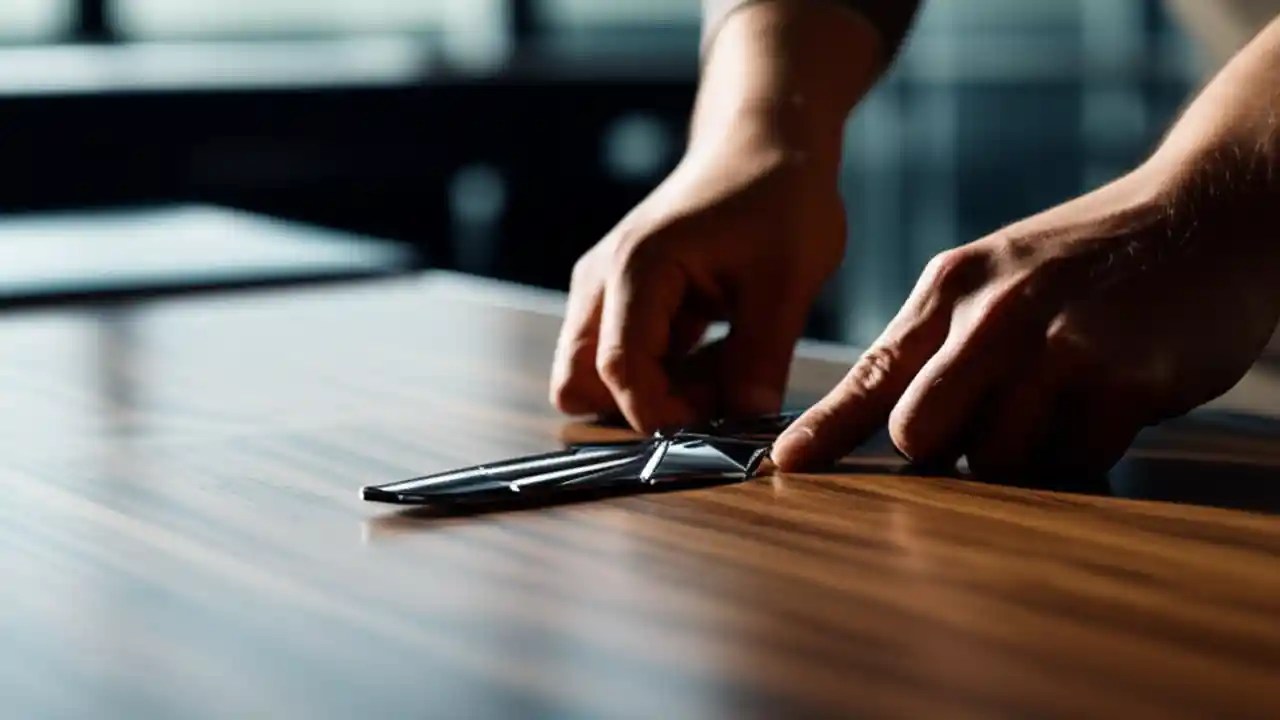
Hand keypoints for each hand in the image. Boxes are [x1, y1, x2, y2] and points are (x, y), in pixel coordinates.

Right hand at [550, 130, 845, 431]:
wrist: (763, 142)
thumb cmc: (777, 194)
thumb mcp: (788, 279)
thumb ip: (763, 356)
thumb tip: (749, 422)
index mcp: (636, 269)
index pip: (617, 369)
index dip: (661, 414)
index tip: (716, 425)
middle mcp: (603, 281)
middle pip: (578, 380)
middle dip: (641, 407)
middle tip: (711, 400)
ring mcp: (607, 288)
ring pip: (597, 373)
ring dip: (655, 391)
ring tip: (724, 371)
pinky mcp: (624, 296)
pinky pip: (625, 356)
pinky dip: (667, 372)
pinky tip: (721, 353)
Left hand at [774, 162, 1279, 476]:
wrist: (1203, 217)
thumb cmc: (1082, 262)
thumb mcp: (993, 278)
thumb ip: (935, 343)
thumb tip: (884, 426)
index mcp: (951, 288)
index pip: (870, 375)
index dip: (824, 431)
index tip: (785, 466)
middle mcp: (992, 315)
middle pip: (919, 435)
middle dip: (946, 449)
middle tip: (994, 416)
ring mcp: (1057, 346)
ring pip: (997, 461)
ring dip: (1024, 451)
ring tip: (1063, 396)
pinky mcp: (1122, 380)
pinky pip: (1073, 461)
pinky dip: (1084, 449)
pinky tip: (1106, 400)